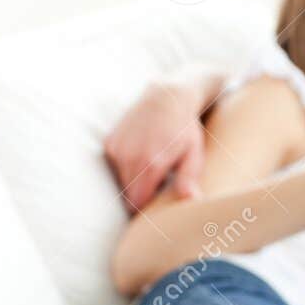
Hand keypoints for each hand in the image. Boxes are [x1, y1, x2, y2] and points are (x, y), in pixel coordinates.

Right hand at [104, 84, 205, 211]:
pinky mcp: (109, 143)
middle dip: (140, 195)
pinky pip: (114, 167)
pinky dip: (125, 167)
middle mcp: (129, 157)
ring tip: (151, 167)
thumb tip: (191, 200)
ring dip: (133, 181)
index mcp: (150, 164)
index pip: (137, 203)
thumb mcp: (194, 154)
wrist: (166, 97)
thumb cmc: (185, 129)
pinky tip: (140, 155)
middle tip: (158, 182)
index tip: (157, 204)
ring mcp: (117, 149)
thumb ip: (189, 179)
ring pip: (120, 181)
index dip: (146, 208)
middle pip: (127, 195)